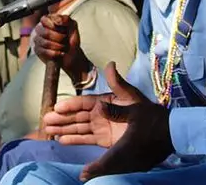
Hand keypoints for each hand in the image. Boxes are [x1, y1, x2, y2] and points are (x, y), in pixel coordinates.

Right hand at [32, 14, 89, 82]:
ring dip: (58, 46)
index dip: (55, 26)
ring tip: (63, 47)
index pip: (44, 20)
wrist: (72, 55)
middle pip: (46, 33)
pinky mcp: (37, 50)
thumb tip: (58, 20)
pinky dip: (55, 53)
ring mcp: (37, 39)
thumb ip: (66, 20)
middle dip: (59, 38)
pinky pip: (44, 52)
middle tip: (65, 40)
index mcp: (48, 20)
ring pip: (45, 43)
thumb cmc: (71, 39)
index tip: (64, 30)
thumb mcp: (73, 26)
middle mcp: (40, 28)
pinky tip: (59, 53)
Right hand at [44, 63, 172, 180]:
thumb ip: (117, 83)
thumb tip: (109, 64)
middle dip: (62, 118)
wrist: (160, 131)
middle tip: (45, 121)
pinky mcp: (105, 140)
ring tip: (49, 131)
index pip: (83, 103)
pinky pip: (86, 139)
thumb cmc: (145, 111)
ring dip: (65, 129)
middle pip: (77, 116)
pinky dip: (74, 139)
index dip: (69, 105)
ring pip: (79, 128)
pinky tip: (62, 140)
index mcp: (106, 102)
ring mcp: (103, 127)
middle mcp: (101, 114)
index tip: (55, 108)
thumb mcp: (130, 96)